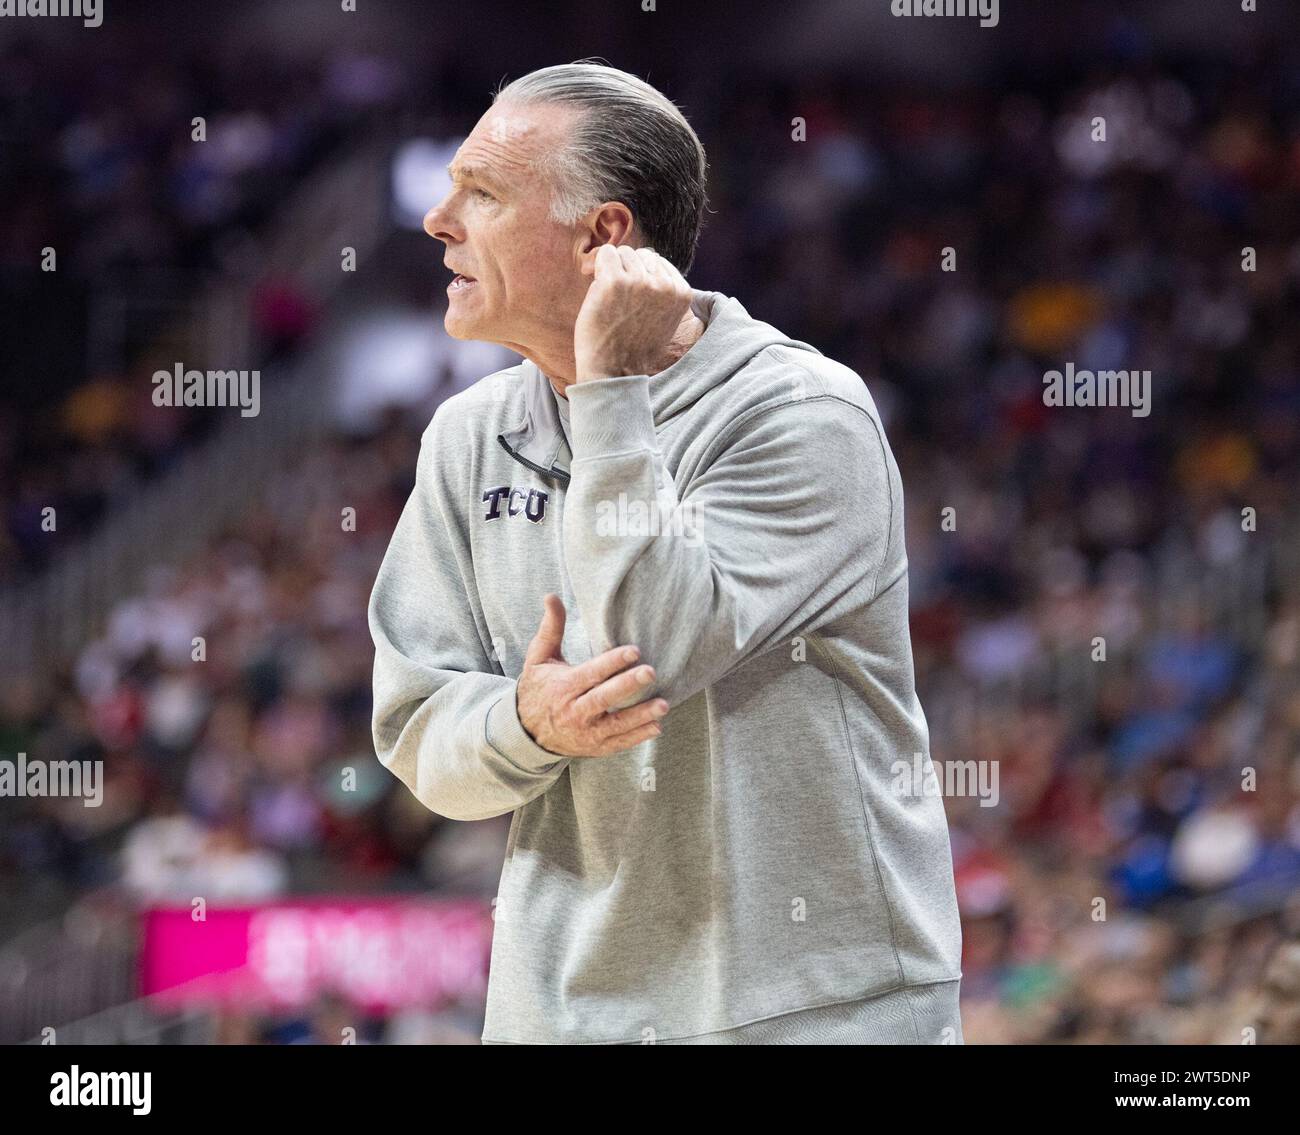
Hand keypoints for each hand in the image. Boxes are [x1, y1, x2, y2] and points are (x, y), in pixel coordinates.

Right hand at [516, 593, 668, 756]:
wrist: (526, 732)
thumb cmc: (538, 688)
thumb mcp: (539, 658)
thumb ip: (551, 628)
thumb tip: (551, 596)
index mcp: (563, 687)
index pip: (590, 673)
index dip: (611, 662)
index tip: (633, 650)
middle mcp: (574, 711)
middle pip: (604, 698)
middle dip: (627, 685)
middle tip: (651, 672)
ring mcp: (585, 732)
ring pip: (616, 724)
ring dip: (640, 716)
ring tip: (663, 705)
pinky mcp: (595, 747)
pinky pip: (618, 743)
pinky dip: (637, 737)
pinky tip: (657, 727)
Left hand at [573, 245, 692, 381]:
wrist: (614, 372)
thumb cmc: (635, 348)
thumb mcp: (665, 320)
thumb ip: (664, 292)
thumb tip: (651, 258)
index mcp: (682, 293)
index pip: (659, 263)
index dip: (643, 277)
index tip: (635, 300)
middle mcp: (665, 285)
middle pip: (642, 255)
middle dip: (629, 272)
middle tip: (622, 302)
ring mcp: (640, 282)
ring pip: (623, 253)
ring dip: (613, 271)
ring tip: (612, 300)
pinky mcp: (614, 281)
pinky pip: (606, 254)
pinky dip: (599, 267)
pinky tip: (600, 290)